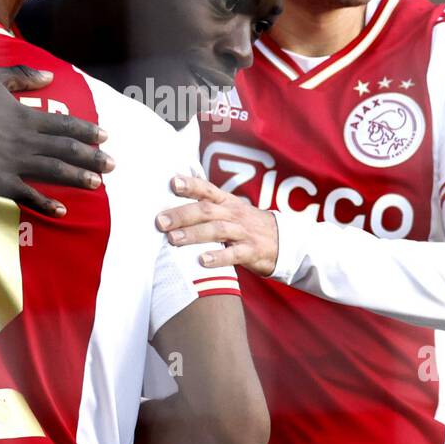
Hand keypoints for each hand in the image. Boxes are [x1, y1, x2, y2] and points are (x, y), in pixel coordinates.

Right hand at [0, 65, 114, 216]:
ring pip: (54, 171)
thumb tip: (49, 76)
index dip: (87, 131)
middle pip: (67, 150)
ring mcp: (13, 162)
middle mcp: (26, 140)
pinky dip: (46, 204)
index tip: (105, 136)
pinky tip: (62, 210)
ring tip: (98, 184)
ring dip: (78, 178)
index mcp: (26, 115)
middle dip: (92, 157)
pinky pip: (28, 195)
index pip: (65, 125)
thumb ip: (23, 75)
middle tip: (113, 164)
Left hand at [155, 174, 278, 276]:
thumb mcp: (231, 210)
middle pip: (207, 210)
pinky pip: (234, 254)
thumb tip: (173, 198)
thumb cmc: (246, 225)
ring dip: (194, 234)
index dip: (191, 185)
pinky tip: (202, 261)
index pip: (207, 189)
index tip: (172, 182)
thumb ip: (207, 204)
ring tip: (173, 240)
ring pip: (217, 230)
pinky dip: (218, 258)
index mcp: (227, 202)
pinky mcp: (251, 251)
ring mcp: (243, 232)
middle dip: (182, 215)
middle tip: (160, 221)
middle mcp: (234, 214)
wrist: (284, 241)